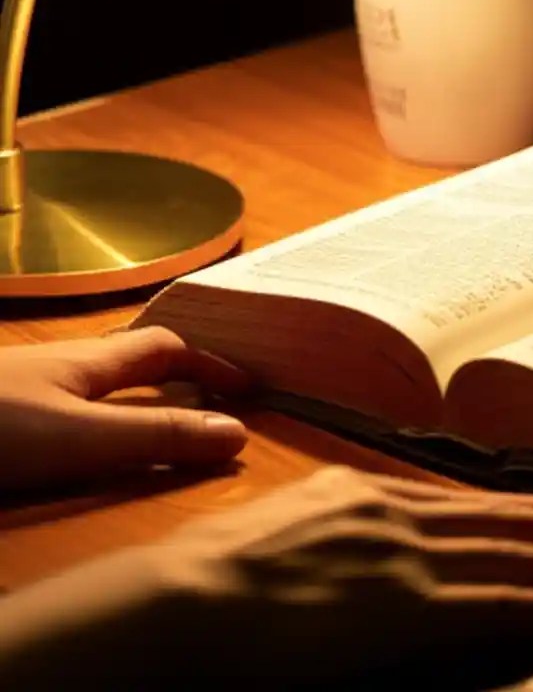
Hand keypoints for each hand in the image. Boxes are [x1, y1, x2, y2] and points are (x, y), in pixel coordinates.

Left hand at [0, 326, 250, 491]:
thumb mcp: (82, 438)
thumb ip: (157, 436)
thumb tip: (239, 434)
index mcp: (91, 361)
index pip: (165, 348)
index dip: (209, 366)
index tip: (247, 390)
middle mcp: (62, 366)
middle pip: (132, 363)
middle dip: (178, 380)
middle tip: (211, 409)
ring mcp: (27, 388)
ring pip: (98, 387)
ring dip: (137, 402)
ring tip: (161, 430)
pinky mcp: (6, 416)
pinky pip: (68, 410)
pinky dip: (99, 421)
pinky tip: (86, 447)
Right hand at [156, 466, 532, 680]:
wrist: (183, 599)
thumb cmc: (212, 570)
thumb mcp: (281, 522)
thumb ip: (334, 522)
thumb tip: (359, 533)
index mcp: (363, 495)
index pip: (456, 502)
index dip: (510, 507)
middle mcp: (398, 518)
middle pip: (501, 522)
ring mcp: (410, 561)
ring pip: (514, 556)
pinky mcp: (413, 608)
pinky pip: (498, 602)